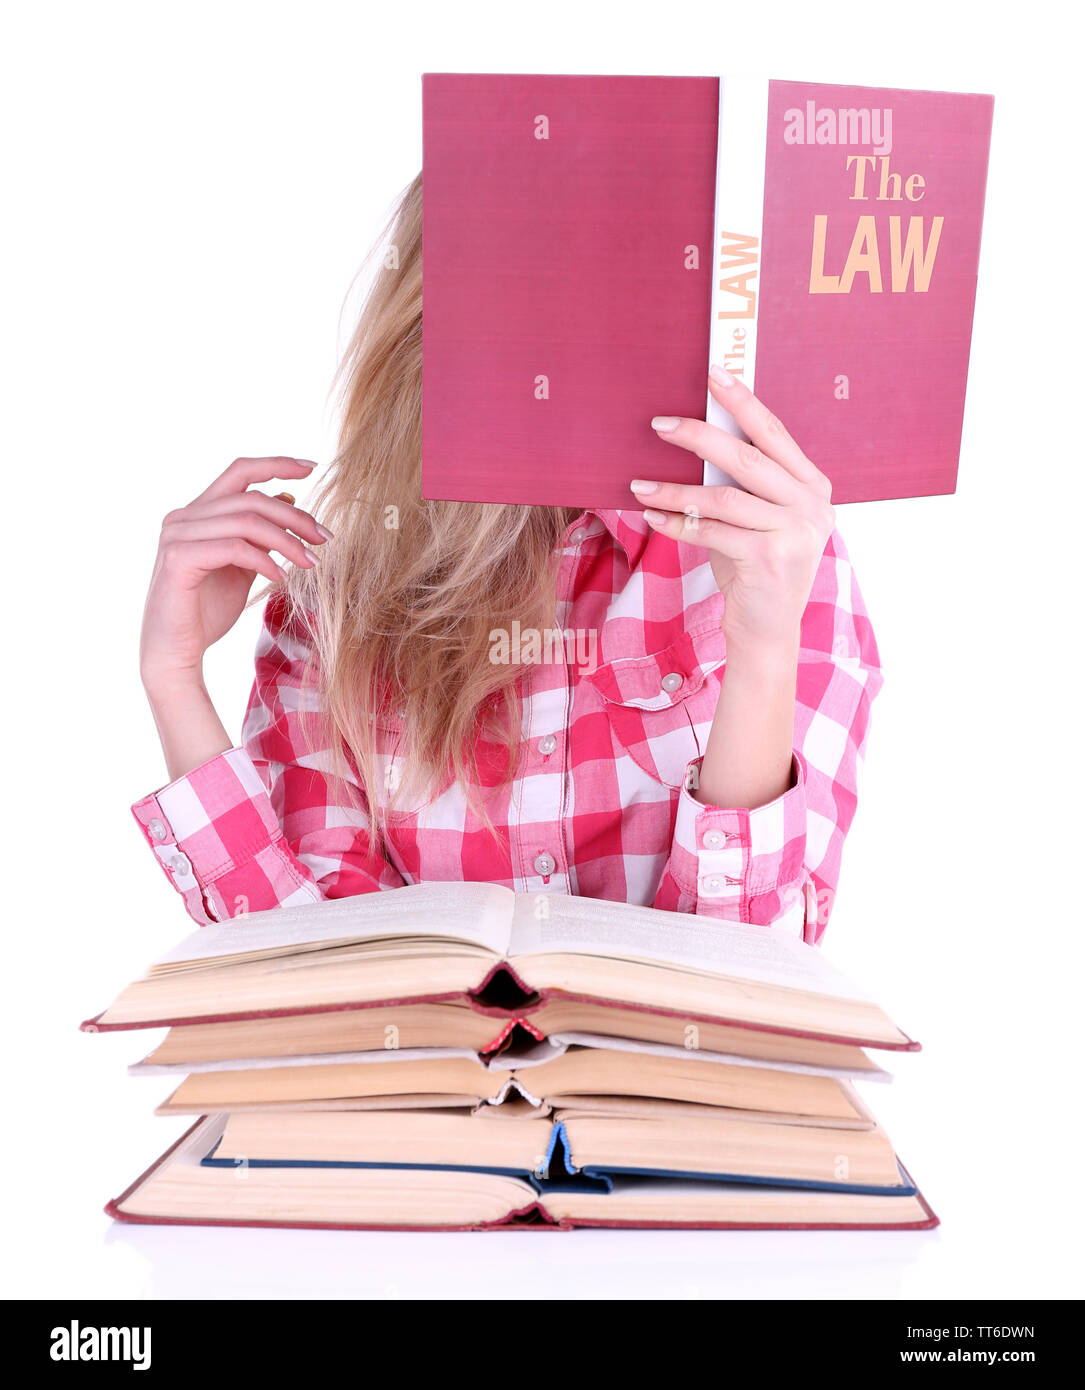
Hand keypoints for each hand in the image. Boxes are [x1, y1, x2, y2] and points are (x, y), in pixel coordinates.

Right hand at [140, 455, 329, 692]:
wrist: (175, 652)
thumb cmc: (207, 610)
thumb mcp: (243, 565)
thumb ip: (259, 533)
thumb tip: (286, 496)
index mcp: (197, 512)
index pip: (240, 472)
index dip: (277, 464)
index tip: (313, 467)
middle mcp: (183, 516)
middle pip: (251, 498)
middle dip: (295, 517)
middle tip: (324, 538)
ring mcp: (177, 536)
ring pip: (247, 521)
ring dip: (287, 541)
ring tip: (311, 563)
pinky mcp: (179, 559)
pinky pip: (234, 548)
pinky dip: (264, 560)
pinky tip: (281, 577)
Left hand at [631, 366, 834, 650]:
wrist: (766, 631)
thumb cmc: (753, 567)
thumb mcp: (754, 519)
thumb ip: (740, 483)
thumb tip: (695, 437)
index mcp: (813, 487)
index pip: (774, 433)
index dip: (742, 401)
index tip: (712, 374)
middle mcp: (812, 507)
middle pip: (746, 457)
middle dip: (698, 436)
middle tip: (659, 424)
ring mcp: (795, 534)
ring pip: (723, 498)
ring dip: (675, 490)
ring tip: (640, 484)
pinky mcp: (769, 561)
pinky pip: (711, 532)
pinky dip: (676, 523)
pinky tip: (652, 516)